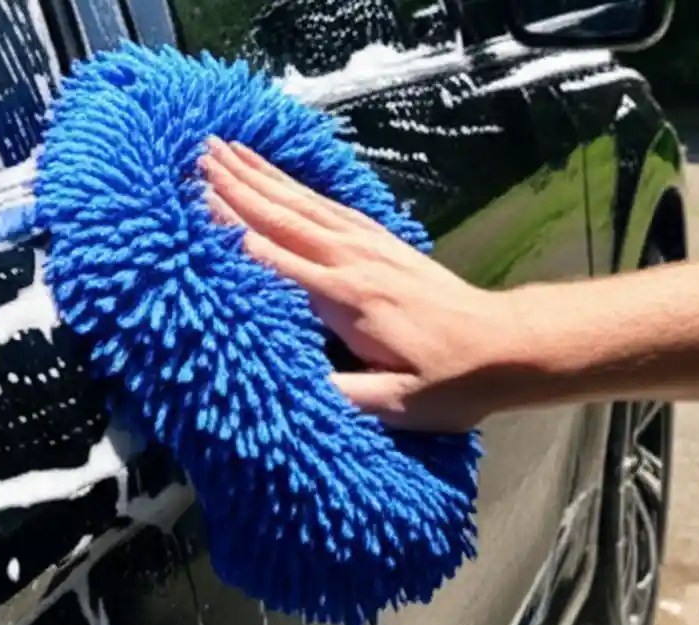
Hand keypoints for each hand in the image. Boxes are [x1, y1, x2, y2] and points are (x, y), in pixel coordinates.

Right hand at [199, 137, 536, 431]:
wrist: (505, 344)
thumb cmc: (450, 381)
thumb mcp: (398, 404)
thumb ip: (343, 394)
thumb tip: (286, 384)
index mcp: (347, 298)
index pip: (276, 258)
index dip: (232, 231)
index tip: (193, 203)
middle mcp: (351, 260)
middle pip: (282, 215)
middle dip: (235, 185)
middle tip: (194, 154)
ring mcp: (367, 244)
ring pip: (301, 202)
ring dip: (258, 173)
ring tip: (221, 147)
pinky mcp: (378, 240)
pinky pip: (326, 204)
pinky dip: (293, 183)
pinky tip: (275, 170)